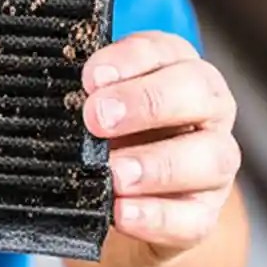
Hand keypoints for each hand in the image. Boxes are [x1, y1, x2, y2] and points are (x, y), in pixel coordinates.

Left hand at [80, 31, 240, 266]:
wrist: (117, 199)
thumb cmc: (103, 135)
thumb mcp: (90, 106)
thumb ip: (82, 96)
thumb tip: (54, 98)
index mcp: (173, 69)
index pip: (162, 49)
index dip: (128, 60)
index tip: (90, 78)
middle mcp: (204, 110)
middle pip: (198, 91)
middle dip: (146, 102)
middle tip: (98, 119)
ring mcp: (211, 163)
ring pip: (211, 156)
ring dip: (158, 165)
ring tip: (115, 174)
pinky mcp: (203, 212)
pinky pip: (195, 217)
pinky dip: (157, 216)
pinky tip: (124, 212)